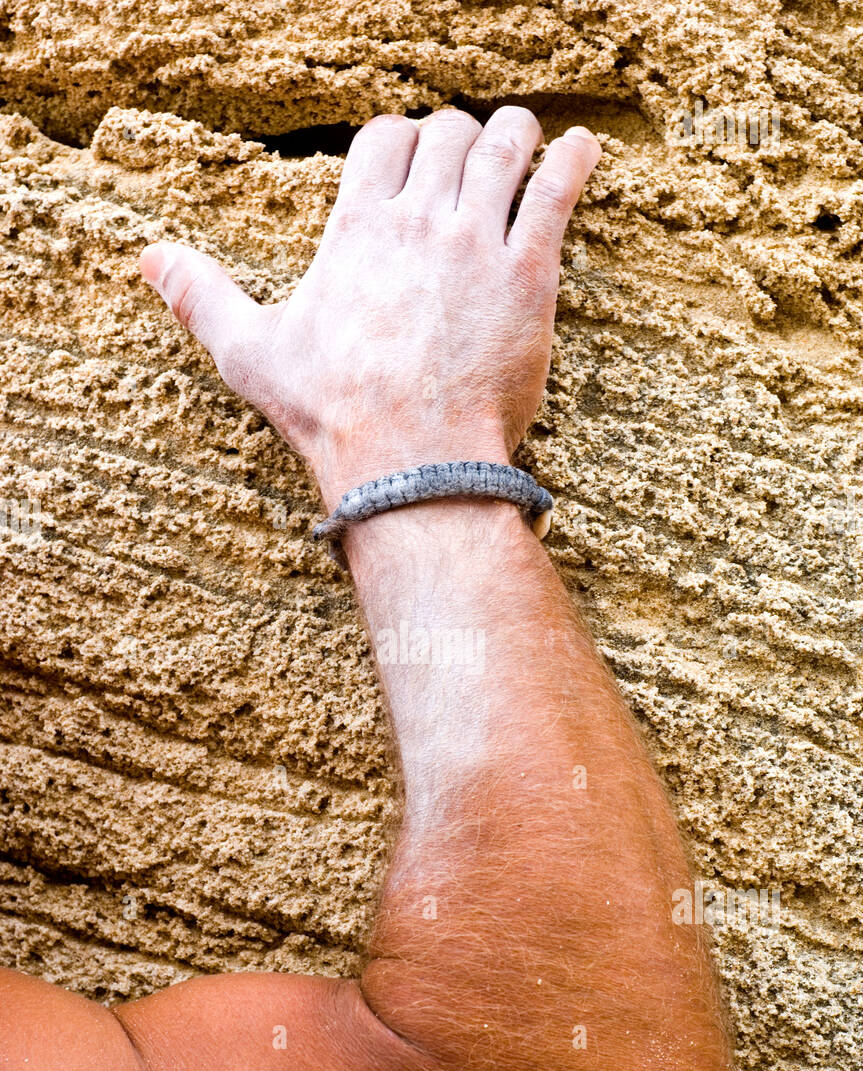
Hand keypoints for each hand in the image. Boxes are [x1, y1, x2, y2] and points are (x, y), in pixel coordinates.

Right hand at [139, 106, 599, 508]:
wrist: (408, 462)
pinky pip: (559, 190)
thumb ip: (204, 296)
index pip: (383, 139)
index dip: (401, 141)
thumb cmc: (332, 414)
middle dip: (458, 141)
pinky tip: (583, 151)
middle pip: (447, 135)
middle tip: (469, 168)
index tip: (411, 162)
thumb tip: (150, 260)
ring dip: (515, 137)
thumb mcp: (251, 354)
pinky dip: (574, 160)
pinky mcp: (528, 275)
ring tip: (525, 147)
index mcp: (356, 228)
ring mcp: (476, 243)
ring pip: (505, 145)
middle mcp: (417, 220)